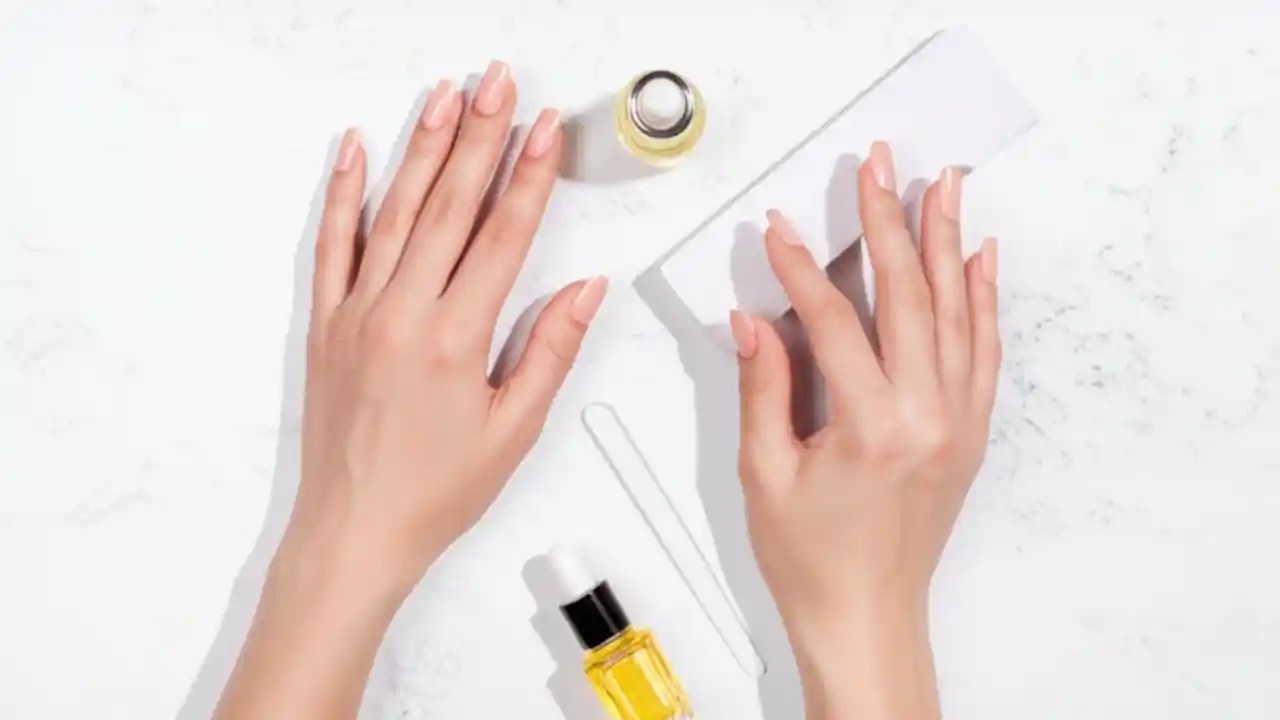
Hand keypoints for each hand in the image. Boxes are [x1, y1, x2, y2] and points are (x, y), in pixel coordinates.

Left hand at [283, 62, 605, 591]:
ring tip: (448, 97)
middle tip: (500, 84)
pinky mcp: (325, 323)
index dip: (528, 178)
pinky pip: (333, 244)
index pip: (502, 238)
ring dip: (424, 149)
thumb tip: (585, 289)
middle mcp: (402, 314)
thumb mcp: (512, 430)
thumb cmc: (435, 491)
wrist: (353, 531)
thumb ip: (549, 351)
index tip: (546, 130)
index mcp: (455, 340)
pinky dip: (344, 194)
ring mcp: (357, 313)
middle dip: (481, 137)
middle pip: (449, 206)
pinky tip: (356, 149)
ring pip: (394, 213)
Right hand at [731, 141, 999, 718]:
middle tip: (879, 165)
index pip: (835, 322)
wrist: (867, 618)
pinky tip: (979, 259)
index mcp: (872, 426)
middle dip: (890, 221)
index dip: (803, 270)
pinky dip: (983, 300)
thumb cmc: (812, 559)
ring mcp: (958, 422)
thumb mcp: (765, 474)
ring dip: (946, 242)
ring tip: (943, 184)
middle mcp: (928, 416)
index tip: (781, 229)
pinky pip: (984, 351)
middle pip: (909, 296)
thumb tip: (756, 318)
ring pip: (956, 312)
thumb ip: (764, 387)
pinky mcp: (969, 432)